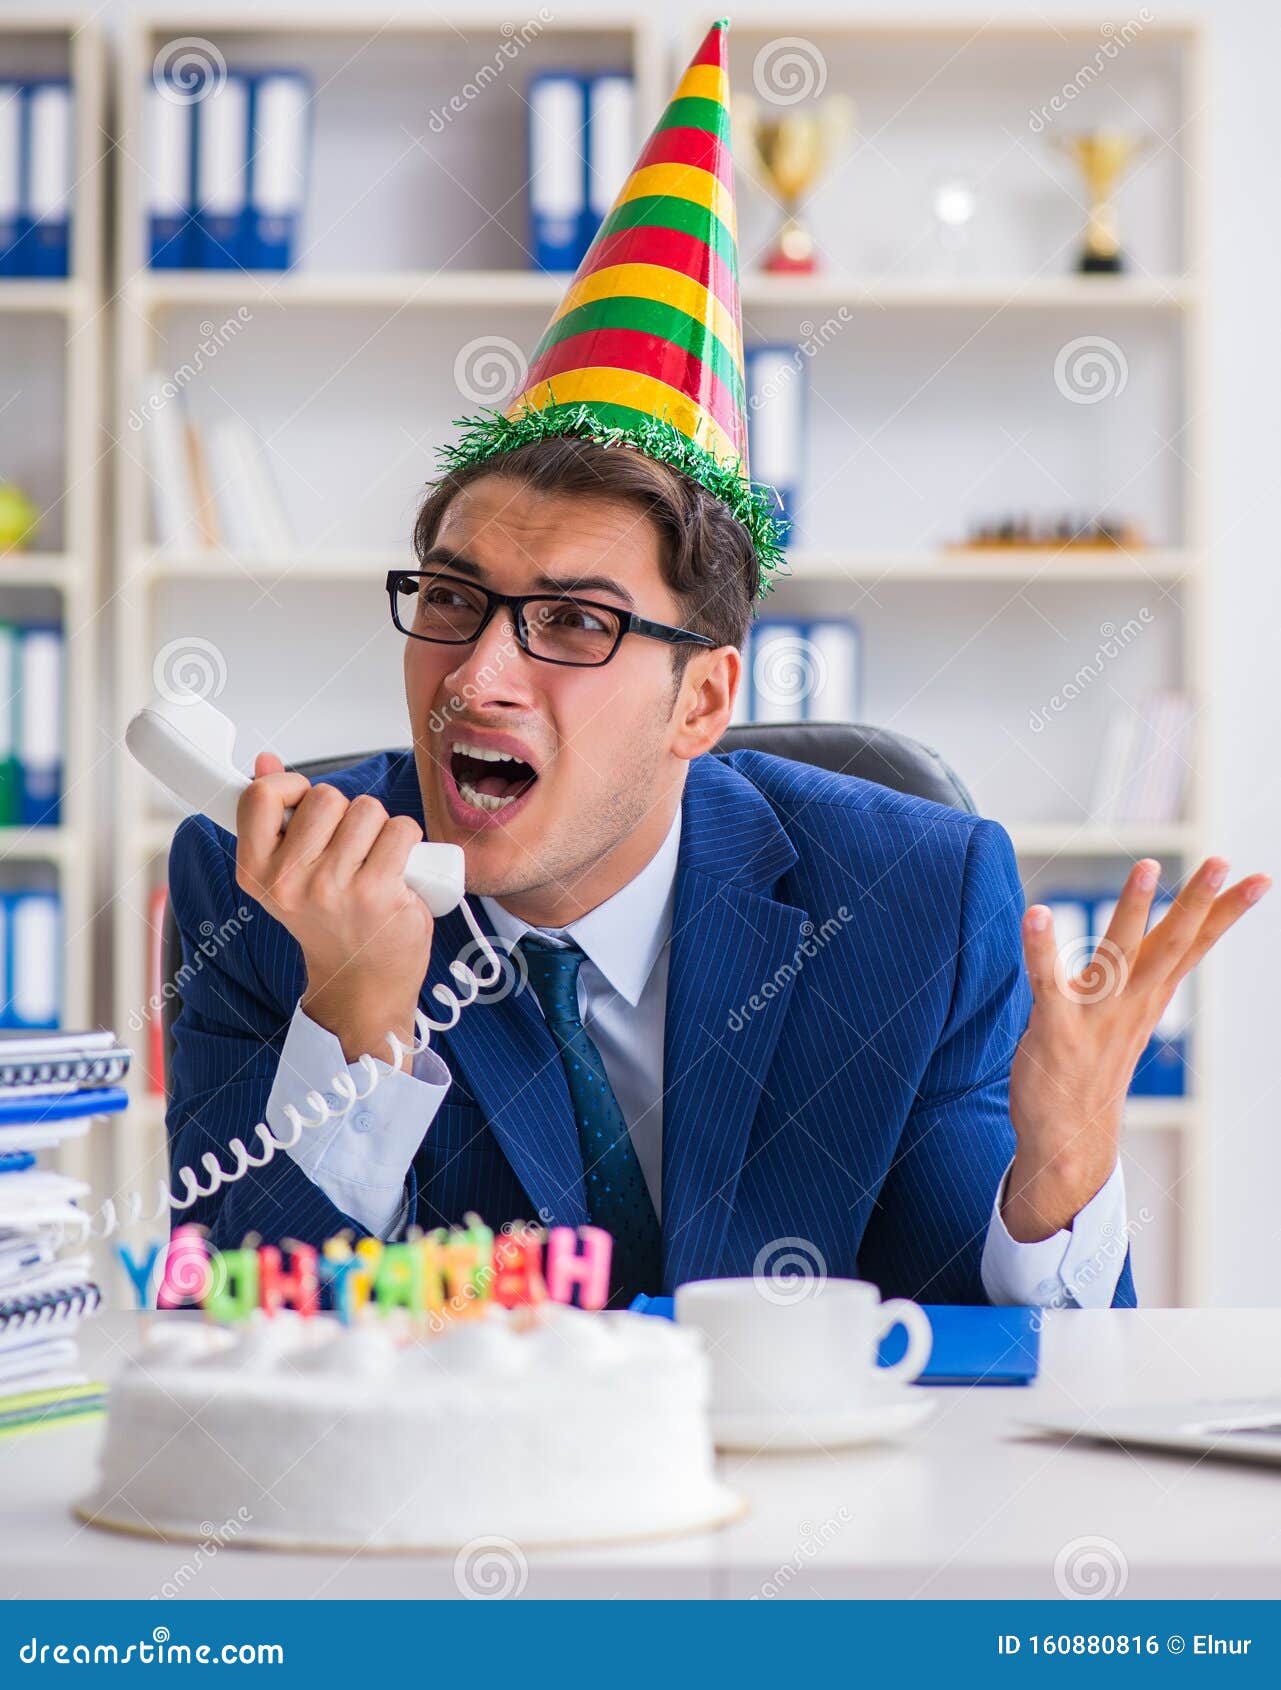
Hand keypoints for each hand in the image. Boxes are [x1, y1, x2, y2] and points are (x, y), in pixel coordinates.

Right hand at [234, 753, 432, 1065]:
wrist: (361, 982)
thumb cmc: (329, 923)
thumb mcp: (288, 875)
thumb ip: (274, 816)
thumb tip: (265, 760)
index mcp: (256, 871)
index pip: (260, 796)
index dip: (291, 787)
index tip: (306, 805)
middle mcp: (288, 881)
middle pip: (327, 796)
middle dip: (346, 813)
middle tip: (349, 849)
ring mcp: (333, 887)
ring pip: (368, 809)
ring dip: (380, 827)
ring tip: (374, 860)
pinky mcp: (378, 892)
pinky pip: (401, 829)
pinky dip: (408, 840)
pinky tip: (398, 866)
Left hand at [1005, 855, 1269, 1240]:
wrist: (1067, 1141)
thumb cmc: (1092, 1069)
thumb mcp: (1129, 1018)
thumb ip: (1142, 978)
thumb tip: (1163, 943)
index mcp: (1148, 998)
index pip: (1194, 947)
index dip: (1224, 912)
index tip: (1257, 878)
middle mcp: (1130, 1004)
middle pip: (1170, 944)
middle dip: (1197, 902)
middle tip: (1221, 860)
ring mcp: (1096, 1018)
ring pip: (1119, 955)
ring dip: (1133, 910)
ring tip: (1147, 866)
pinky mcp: (1055, 1030)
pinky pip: (1047, 983)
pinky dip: (1041, 948)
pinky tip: (1036, 913)